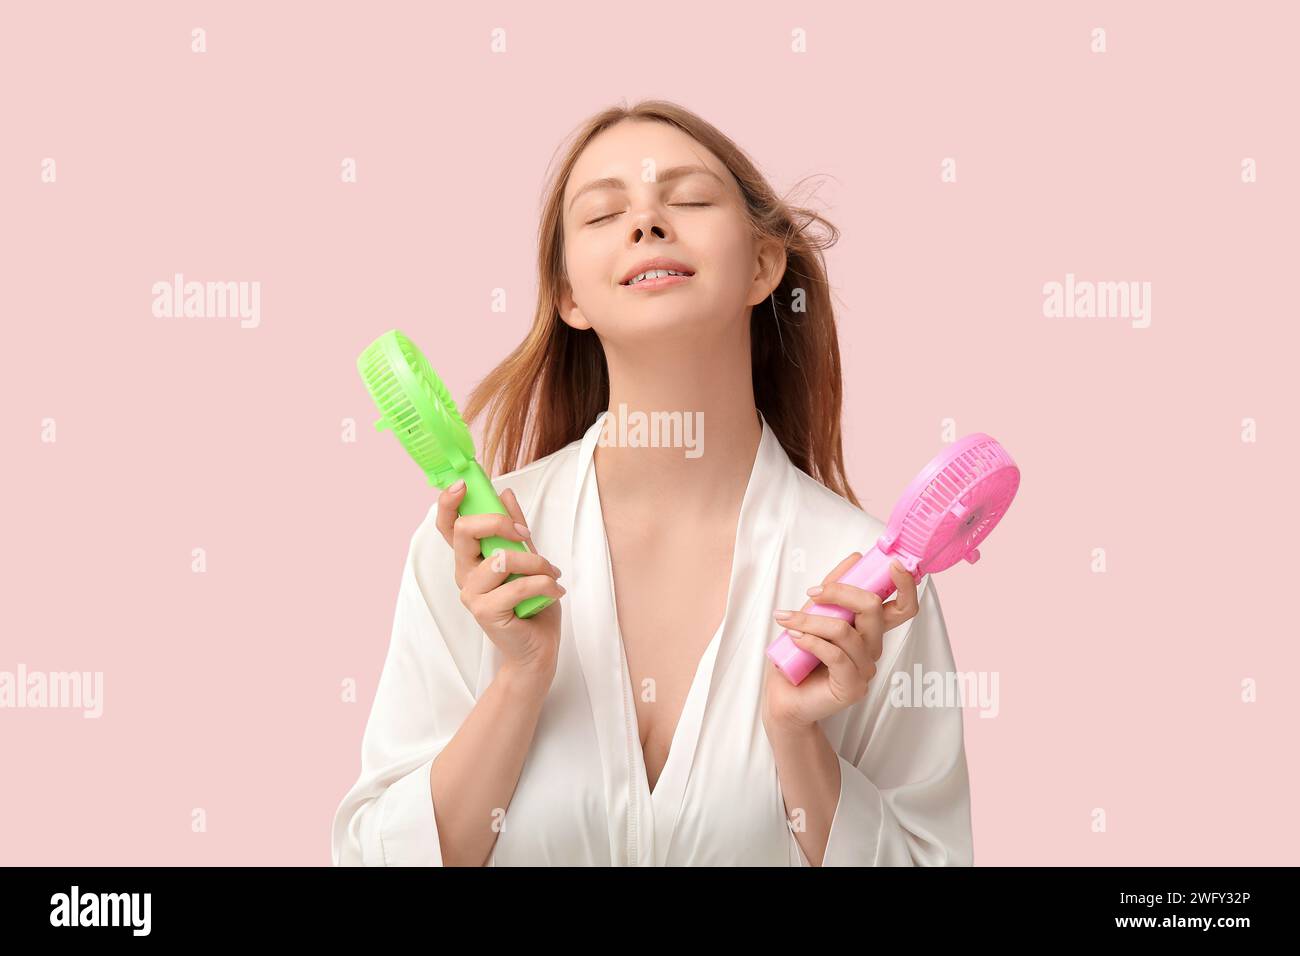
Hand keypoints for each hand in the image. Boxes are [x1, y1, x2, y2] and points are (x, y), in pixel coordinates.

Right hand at [435, 480, 565, 681]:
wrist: (538, 649)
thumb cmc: (531, 605)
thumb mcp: (528, 559)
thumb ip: (514, 528)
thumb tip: (505, 493)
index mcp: (470, 558)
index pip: (447, 526)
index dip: (448, 502)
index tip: (465, 484)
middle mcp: (464, 574)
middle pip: (464, 531)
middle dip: (499, 522)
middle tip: (525, 534)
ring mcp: (471, 594)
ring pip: (501, 558)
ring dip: (535, 561)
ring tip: (551, 573)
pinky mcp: (485, 613)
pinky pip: (518, 585)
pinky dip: (544, 584)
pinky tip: (555, 591)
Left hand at [762, 552, 919, 731]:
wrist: (784, 698)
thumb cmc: (798, 657)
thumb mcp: (814, 614)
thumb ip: (833, 590)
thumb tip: (855, 558)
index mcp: (871, 630)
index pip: (903, 607)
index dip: (905, 585)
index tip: (891, 563)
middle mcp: (873, 648)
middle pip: (873, 609)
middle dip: (841, 592)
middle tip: (812, 593)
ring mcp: (865, 669)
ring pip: (845, 630)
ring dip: (810, 620)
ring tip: (786, 620)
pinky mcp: (852, 687)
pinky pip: (835, 655)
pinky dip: (811, 641)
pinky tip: (794, 638)